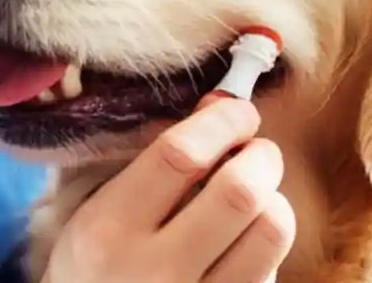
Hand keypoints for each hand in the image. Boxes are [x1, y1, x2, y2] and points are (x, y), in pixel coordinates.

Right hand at [42, 97, 294, 282]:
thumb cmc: (97, 269)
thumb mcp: (101, 214)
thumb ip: (156, 160)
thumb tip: (222, 104)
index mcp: (108, 231)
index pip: (180, 156)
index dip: (222, 122)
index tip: (238, 111)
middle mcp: (153, 272)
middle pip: (239, 192)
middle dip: (262, 156)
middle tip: (256, 152)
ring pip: (272, 232)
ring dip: (274, 201)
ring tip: (256, 200)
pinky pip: (272, 272)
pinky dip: (267, 248)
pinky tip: (245, 246)